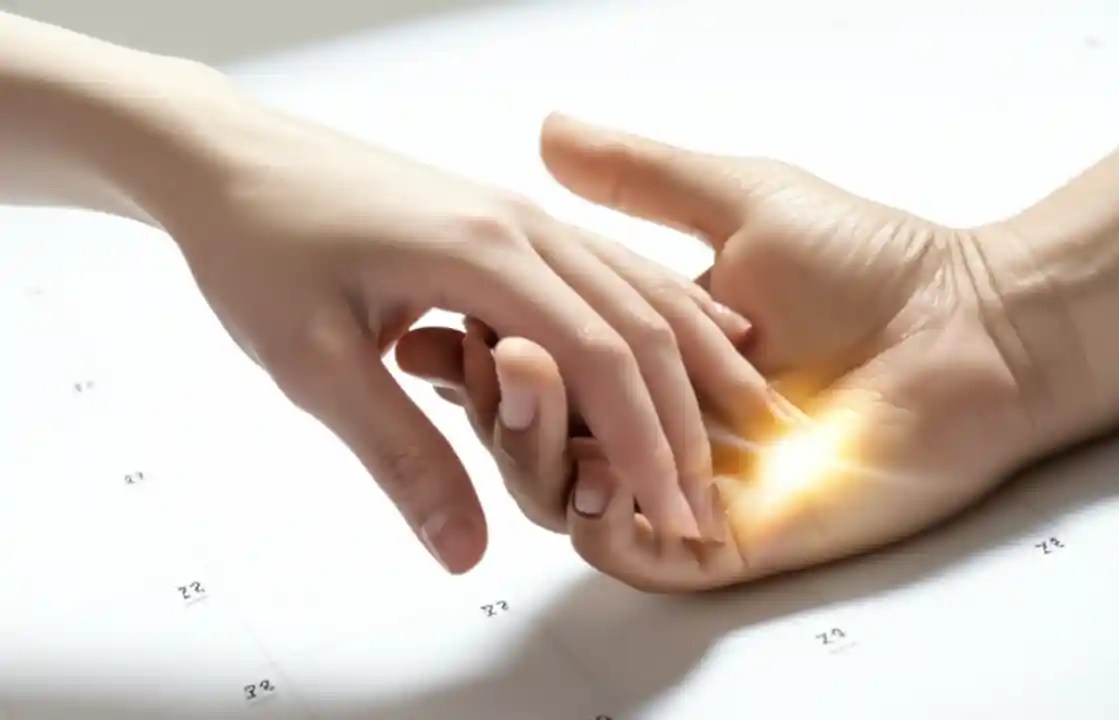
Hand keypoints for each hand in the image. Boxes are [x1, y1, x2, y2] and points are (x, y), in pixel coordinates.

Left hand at [161, 100, 775, 573]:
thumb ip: (398, 455)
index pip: (598, 356)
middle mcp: (521, 226)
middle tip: (713, 495)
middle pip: (640, 323)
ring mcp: (523, 217)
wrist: (229, 159)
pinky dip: (670, 308)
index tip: (672, 508)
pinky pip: (616, 267)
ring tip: (747, 419)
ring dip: (696, 359)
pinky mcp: (513, 224)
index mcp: (480, 253)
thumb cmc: (259, 244)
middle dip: (686, 417)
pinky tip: (707, 328)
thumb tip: (464, 548)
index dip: (645, 441)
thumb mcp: (312, 363)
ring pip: (642, 287)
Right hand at [399, 113, 1080, 590]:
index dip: (483, 351)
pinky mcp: (728, 539)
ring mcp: (689, 484)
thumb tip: (549, 132)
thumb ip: (641, 178)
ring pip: (569, 500)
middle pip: (539, 440)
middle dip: (500, 400)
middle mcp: (660, 424)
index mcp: (651, 356)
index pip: (541, 368)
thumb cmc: (873, 265)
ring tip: (531, 378)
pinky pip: (637, 553)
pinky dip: (600, 520)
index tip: (435, 318)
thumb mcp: (740, 201)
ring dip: (534, 449)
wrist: (968, 329)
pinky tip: (588, 470)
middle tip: (493, 347)